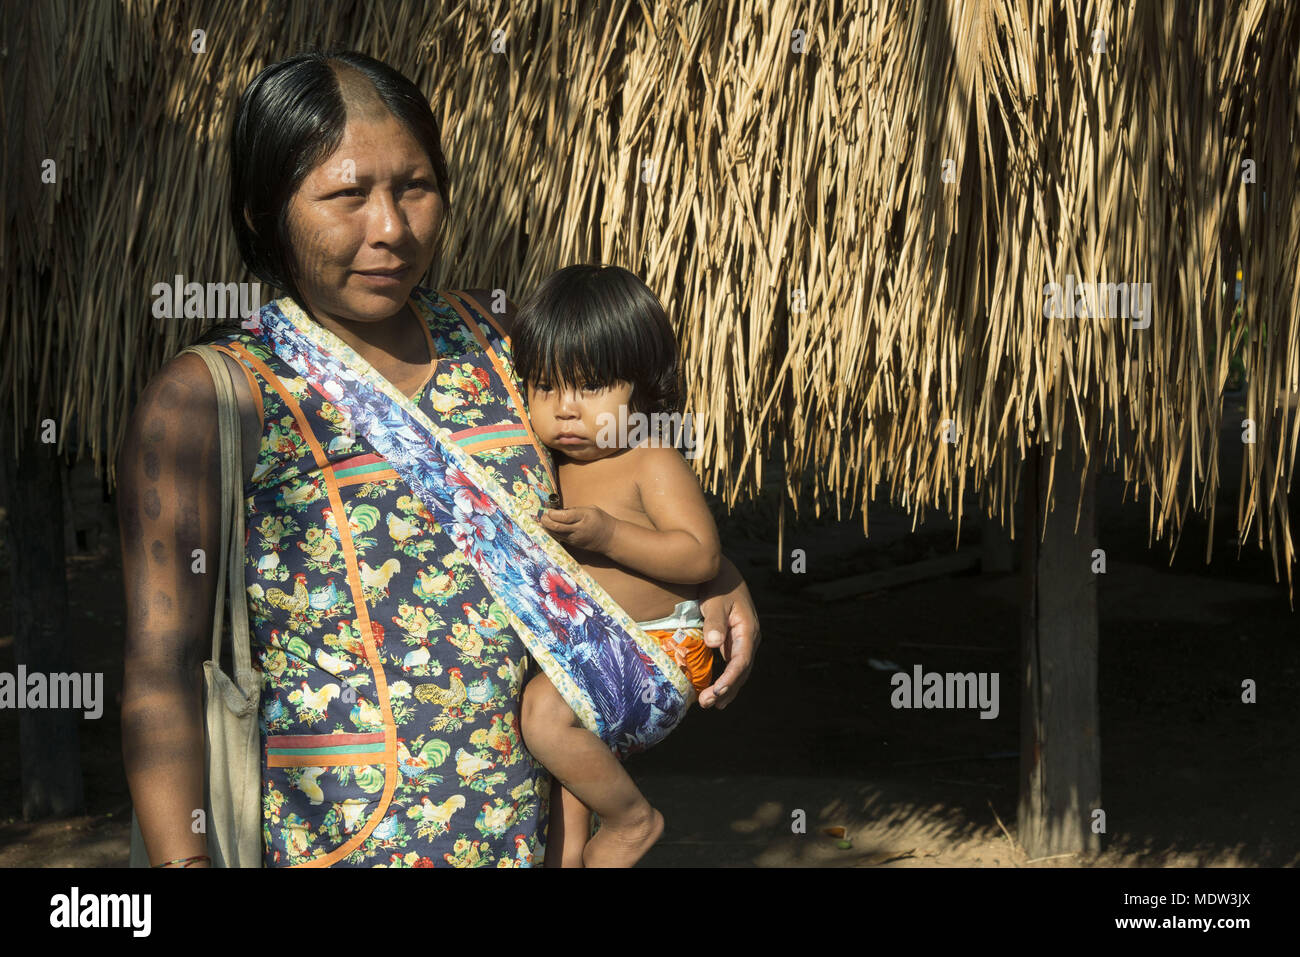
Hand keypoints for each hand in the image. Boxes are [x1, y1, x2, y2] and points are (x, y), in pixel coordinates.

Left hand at [540, 506, 615, 551]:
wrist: (609, 539)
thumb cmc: (601, 520)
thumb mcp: (591, 509)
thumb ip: (575, 510)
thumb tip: (559, 510)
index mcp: (584, 517)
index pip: (565, 517)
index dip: (553, 514)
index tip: (549, 510)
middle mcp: (578, 530)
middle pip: (556, 527)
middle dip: (546, 521)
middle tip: (543, 515)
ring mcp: (574, 539)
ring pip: (555, 534)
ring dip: (547, 527)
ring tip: (545, 520)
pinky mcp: (572, 545)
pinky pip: (559, 538)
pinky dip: (552, 532)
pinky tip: (550, 527)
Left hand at [695, 555, 759, 709]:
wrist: (722, 573)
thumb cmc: (718, 585)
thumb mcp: (714, 602)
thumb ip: (714, 622)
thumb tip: (714, 644)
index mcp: (748, 629)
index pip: (741, 661)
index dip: (730, 679)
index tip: (716, 693)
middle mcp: (750, 638)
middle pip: (742, 670)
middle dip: (727, 689)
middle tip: (707, 704)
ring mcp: (744, 640)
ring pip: (740, 670)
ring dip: (727, 688)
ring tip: (710, 703)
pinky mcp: (736, 641)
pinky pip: (734, 664)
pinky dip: (726, 678)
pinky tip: (715, 689)